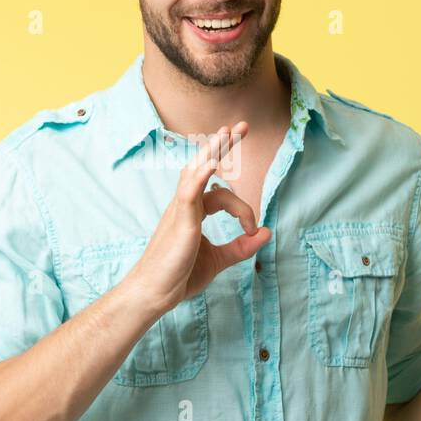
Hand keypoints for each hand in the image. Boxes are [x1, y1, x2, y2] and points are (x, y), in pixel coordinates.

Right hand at [126, 121, 271, 314]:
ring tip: (229, 131)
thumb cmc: (178, 277)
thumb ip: (241, 247)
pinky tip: (213, 162)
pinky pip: (190, 191)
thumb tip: (267, 233)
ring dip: (214, 150)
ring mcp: (180, 210)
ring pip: (196, 171)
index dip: (243, 210)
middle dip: (223, 146)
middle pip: (204, 167)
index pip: (221, 194)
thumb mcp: (219, 260)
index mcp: (192, 213)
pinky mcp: (180, 221)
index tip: (253, 230)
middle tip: (241, 126)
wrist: (154, 294)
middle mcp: (185, 205)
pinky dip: (201, 175)